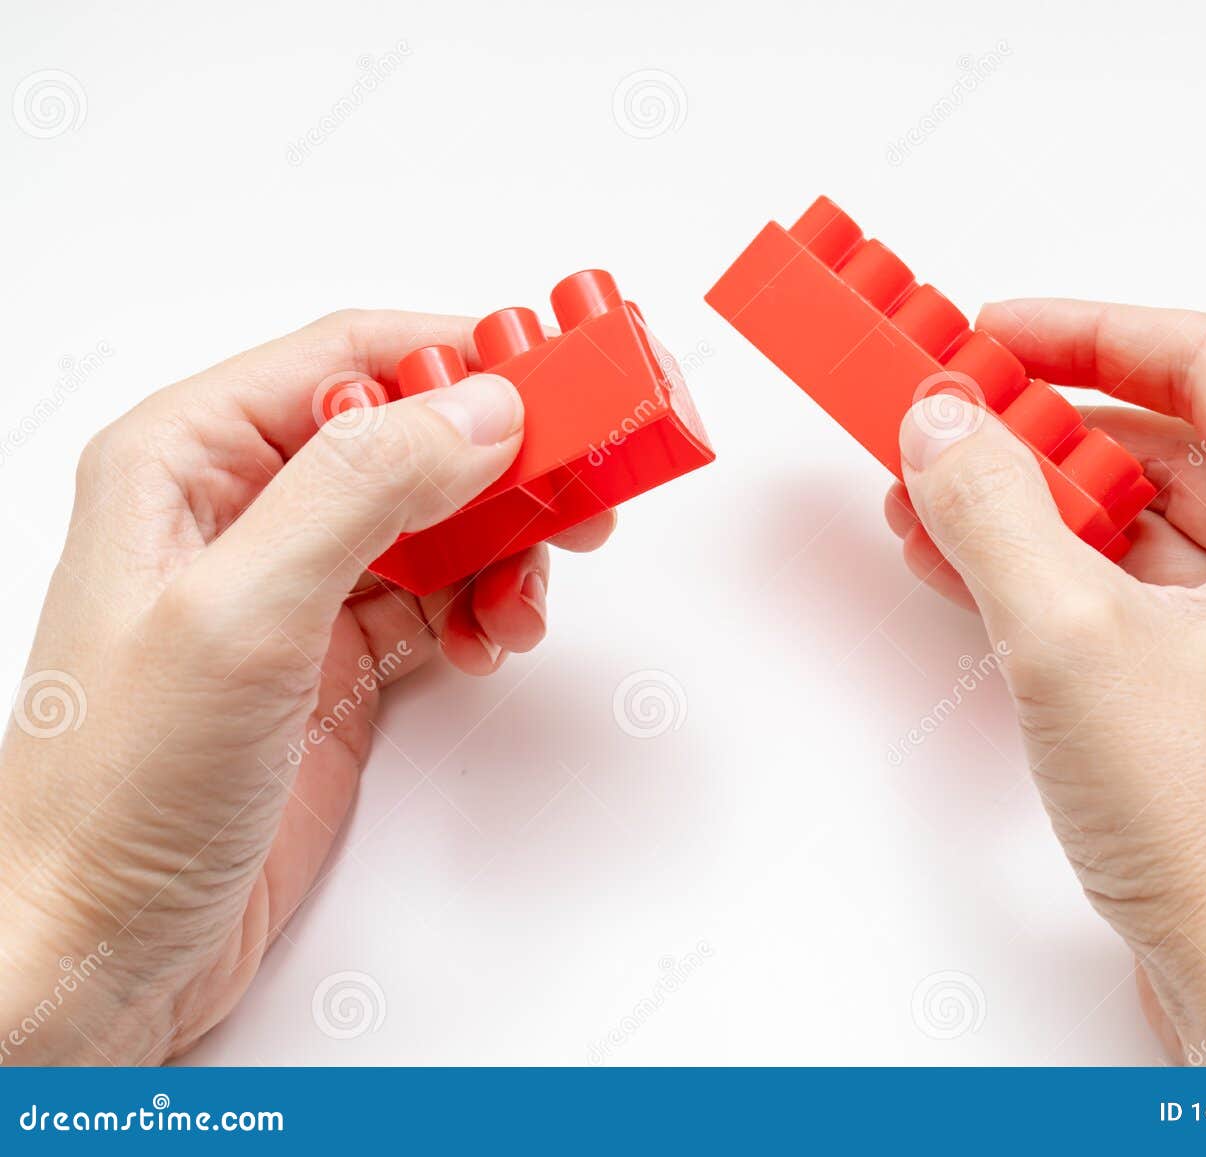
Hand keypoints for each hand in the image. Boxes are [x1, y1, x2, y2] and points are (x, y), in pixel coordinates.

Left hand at [0, 311, 612, 1063]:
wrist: (99, 945)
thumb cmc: (115, 791)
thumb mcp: (239, 616)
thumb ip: (362, 491)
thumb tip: (478, 410)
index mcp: (185, 459)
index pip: (350, 358)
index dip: (462, 361)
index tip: (561, 384)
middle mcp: (240, 510)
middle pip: (410, 435)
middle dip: (506, 462)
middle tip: (582, 493)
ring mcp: (292, 587)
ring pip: (438, 518)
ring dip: (505, 546)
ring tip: (524, 600)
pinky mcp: (334, 659)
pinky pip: (440, 597)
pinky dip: (486, 609)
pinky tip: (491, 643)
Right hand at [887, 300, 1205, 1063]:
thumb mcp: (1073, 643)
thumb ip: (993, 508)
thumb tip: (946, 422)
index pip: (1205, 361)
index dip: (1080, 333)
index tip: (990, 334)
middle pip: (1178, 448)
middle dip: (1044, 439)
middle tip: (945, 425)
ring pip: (1164, 532)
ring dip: (1046, 518)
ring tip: (934, 508)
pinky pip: (1164, 606)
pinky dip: (1077, 589)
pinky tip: (984, 582)